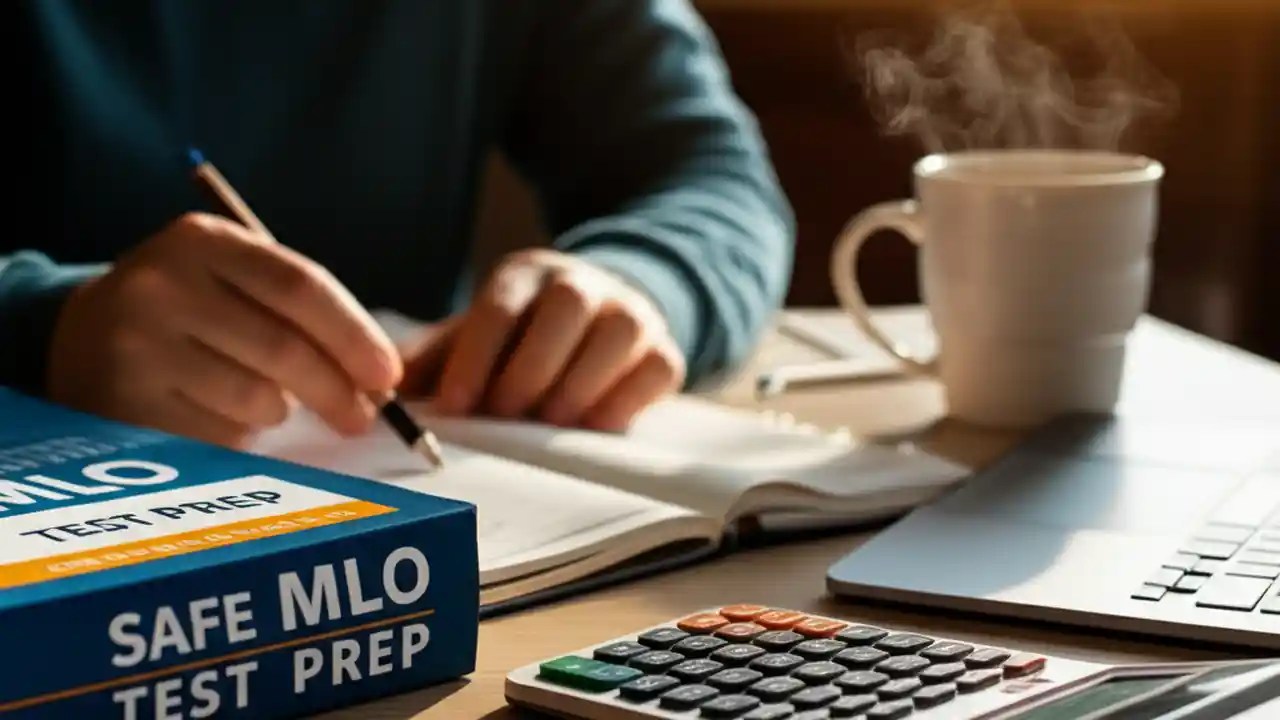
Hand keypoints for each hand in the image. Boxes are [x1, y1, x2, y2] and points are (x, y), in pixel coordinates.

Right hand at [47, 212, 401, 447]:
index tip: (387, 375)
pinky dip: (239, 434)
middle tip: (365, 416)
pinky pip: (217, 433)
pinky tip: (223, 416)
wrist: (82, 336)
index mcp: (203, 241)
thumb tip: (380, 374)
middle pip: (282, 346)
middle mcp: (162, 285)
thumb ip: (300, 311)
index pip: (299, 285)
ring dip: (281, 411)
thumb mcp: (233, 281)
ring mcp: (137, 345)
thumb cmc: (192, 310)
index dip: (353, 334)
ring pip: (254, 397)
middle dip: (336, 389)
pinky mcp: (125, 403)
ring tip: (271, 403)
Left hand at [401, 249, 684, 430]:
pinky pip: (658, 368)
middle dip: (531, 368)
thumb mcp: (476, 339)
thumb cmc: (523, 341)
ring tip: (550, 423)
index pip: (500, 305)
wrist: (600, 321)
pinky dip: (626, 399)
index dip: (475, 356)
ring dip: (579, 384)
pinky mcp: (665, 349)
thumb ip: (435, 362)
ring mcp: (630, 313)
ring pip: (617, 333)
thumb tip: (382, 396)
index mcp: (525, 276)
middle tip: (505, 415)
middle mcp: (582, 284)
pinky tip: (593, 424)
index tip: (454, 406)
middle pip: (566, 307)